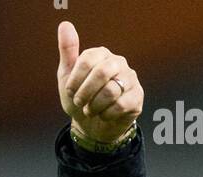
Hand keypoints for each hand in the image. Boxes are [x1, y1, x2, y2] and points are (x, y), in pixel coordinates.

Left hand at [57, 20, 142, 146]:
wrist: (91, 126)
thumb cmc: (80, 99)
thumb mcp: (67, 77)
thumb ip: (67, 52)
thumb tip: (65, 25)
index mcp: (101, 55)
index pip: (87, 59)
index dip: (75, 79)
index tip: (70, 91)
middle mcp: (118, 63)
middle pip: (102, 73)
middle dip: (85, 93)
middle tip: (79, 103)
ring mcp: (130, 79)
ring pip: (111, 91)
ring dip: (94, 106)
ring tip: (90, 110)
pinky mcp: (136, 97)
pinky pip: (121, 105)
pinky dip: (106, 115)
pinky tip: (104, 115)